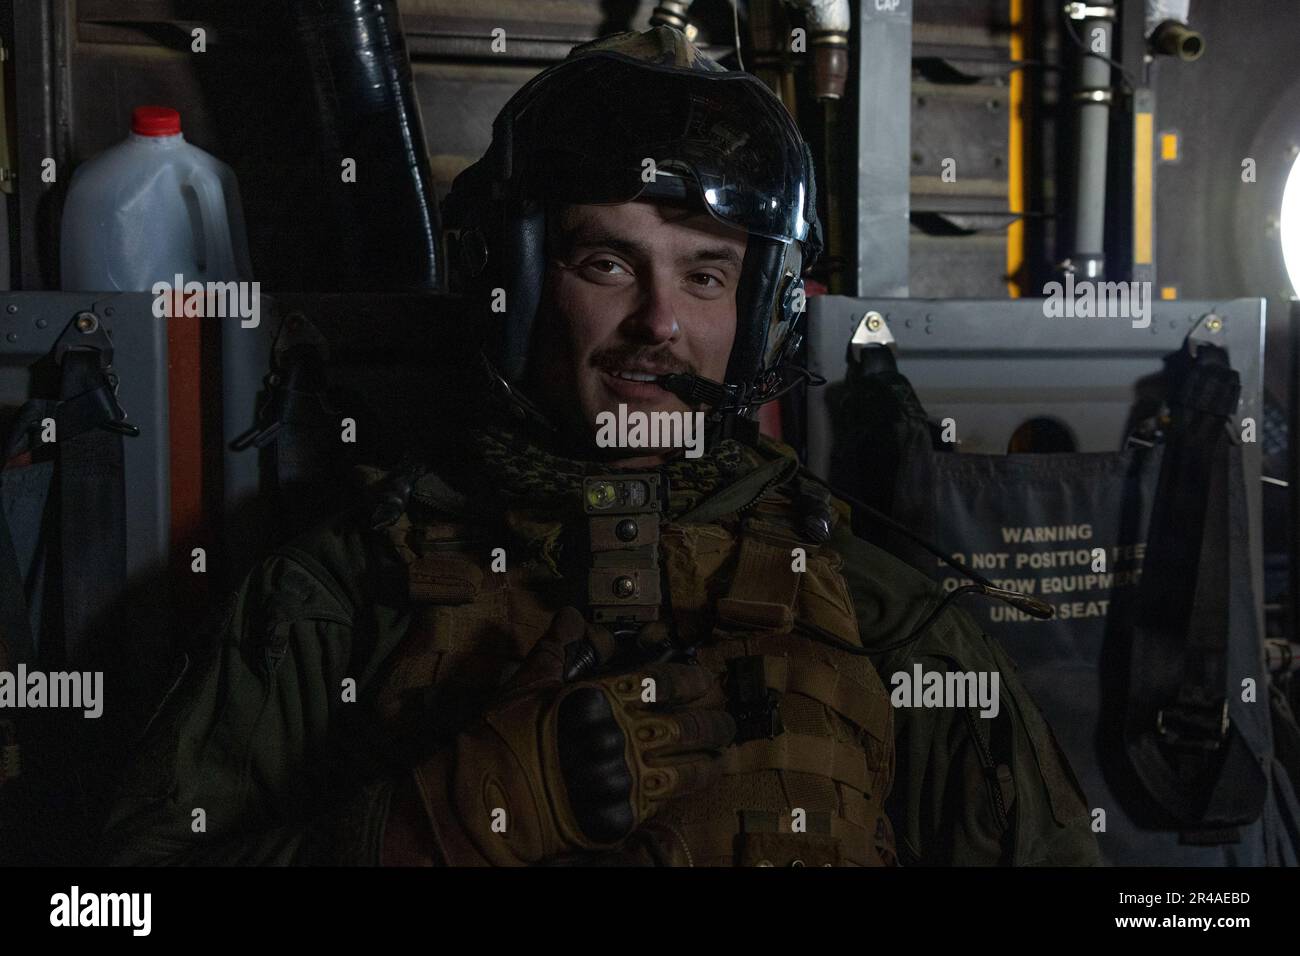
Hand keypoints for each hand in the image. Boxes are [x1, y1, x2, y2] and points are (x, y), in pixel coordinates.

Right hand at [412, 607, 734, 864]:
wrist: (486, 799)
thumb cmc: (503, 738)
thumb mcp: (528, 684)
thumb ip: (557, 650)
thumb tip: (570, 617)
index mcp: (603, 699)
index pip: (662, 683)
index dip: (690, 680)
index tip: (705, 679)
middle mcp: (622, 737)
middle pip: (686, 728)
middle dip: (713, 723)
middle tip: (727, 721)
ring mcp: (625, 779)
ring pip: (686, 770)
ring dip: (710, 762)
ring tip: (724, 757)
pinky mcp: (621, 816)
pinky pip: (665, 802)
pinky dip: (686, 792)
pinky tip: (694, 787)